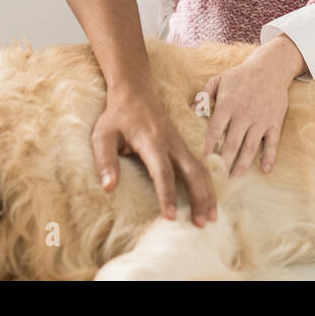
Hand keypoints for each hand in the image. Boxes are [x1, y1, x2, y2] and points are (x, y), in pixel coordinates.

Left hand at [91, 76, 216, 226]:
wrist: (135, 91)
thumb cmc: (117, 117)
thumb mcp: (102, 135)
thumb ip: (105, 160)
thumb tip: (108, 188)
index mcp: (151, 141)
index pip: (162, 171)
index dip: (166, 194)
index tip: (170, 217)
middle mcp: (171, 143)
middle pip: (191, 172)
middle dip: (199, 198)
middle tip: (202, 223)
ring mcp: (180, 144)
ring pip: (200, 170)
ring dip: (208, 194)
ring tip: (212, 218)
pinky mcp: (183, 146)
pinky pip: (199, 167)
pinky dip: (207, 185)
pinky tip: (210, 202)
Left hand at [202, 34, 304, 177]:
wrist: (271, 68)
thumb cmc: (241, 76)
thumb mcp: (219, 80)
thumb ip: (204, 95)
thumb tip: (190, 109)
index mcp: (228, 104)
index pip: (215, 129)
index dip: (208, 145)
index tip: (202, 159)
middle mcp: (244, 114)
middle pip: (232, 143)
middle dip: (224, 162)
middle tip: (217, 177)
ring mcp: (260, 120)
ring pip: (250, 147)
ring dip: (243, 164)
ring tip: (235, 178)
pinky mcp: (274, 123)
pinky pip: (272, 143)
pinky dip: (270, 157)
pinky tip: (265, 170)